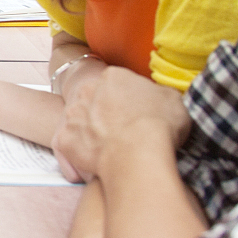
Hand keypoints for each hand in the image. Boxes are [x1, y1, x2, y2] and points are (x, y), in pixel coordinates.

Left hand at [52, 66, 190, 182]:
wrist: (138, 154)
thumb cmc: (159, 126)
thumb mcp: (173, 99)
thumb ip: (159, 93)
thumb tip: (159, 98)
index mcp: (113, 76)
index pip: (117, 85)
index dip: (128, 101)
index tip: (137, 115)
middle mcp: (87, 90)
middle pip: (95, 100)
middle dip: (106, 114)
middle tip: (124, 133)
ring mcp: (72, 114)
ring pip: (81, 122)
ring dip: (92, 133)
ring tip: (112, 149)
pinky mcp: (63, 138)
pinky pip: (71, 145)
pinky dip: (82, 153)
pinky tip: (98, 161)